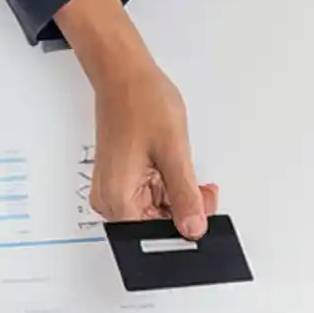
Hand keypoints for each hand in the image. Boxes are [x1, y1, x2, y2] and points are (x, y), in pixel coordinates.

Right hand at [54, 0, 216, 238]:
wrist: (123, 76)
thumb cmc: (141, 102)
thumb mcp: (174, 153)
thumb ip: (185, 196)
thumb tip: (194, 227)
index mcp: (119, 199)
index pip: (155, 236)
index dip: (184, 228)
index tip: (203, 213)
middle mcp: (111, 200)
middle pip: (154, 224)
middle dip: (183, 210)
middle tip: (202, 188)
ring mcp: (113, 190)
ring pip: (154, 210)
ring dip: (176, 197)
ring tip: (183, 167)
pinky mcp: (120, 180)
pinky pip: (148, 196)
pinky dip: (166, 187)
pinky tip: (173, 167)